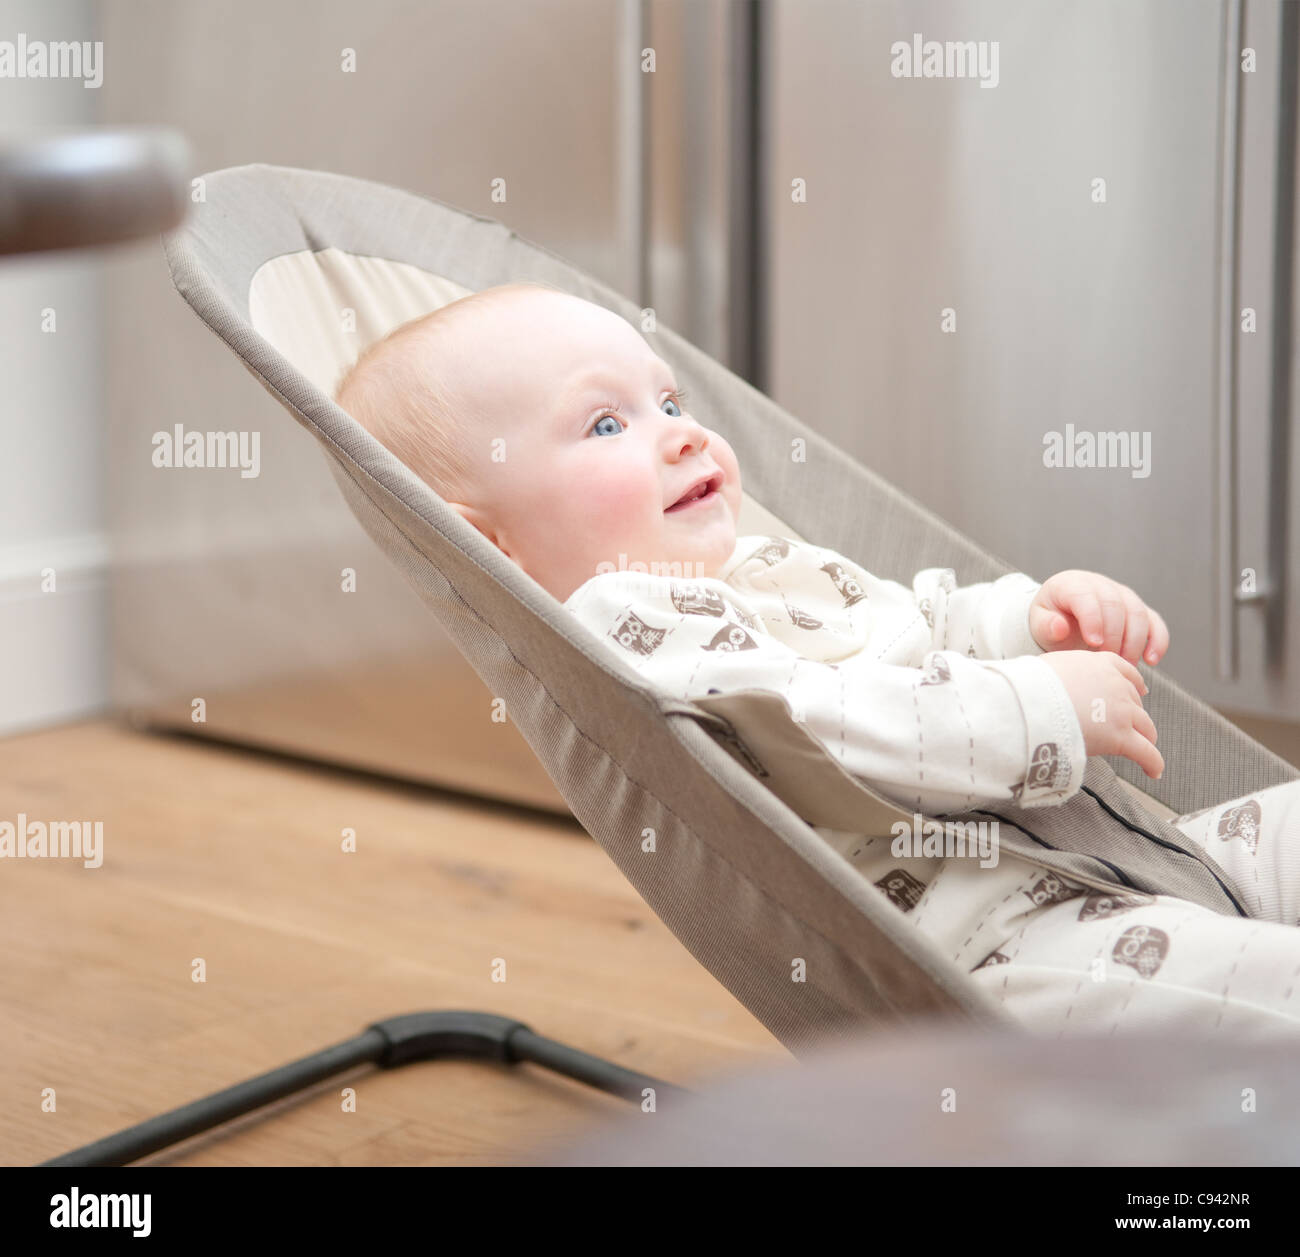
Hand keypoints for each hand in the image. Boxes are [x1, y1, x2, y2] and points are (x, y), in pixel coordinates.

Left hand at [1029, 570, 1168, 665]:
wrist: (1062, 617)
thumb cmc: (1050, 620)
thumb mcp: (1040, 623)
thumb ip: (1047, 625)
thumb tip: (1059, 627)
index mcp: (1073, 584)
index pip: (1086, 597)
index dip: (1093, 619)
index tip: (1093, 643)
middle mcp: (1101, 585)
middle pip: (1116, 606)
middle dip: (1114, 636)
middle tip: (1108, 660)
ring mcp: (1122, 596)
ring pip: (1138, 614)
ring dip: (1134, 642)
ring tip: (1124, 665)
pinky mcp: (1138, 610)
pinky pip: (1154, 622)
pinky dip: (1157, 641)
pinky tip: (1151, 660)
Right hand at [1039, 650, 1163, 778]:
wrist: (1032, 701)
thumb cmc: (1030, 686)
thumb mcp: (1049, 666)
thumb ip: (1063, 673)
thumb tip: (1049, 682)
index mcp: (1100, 664)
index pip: (1127, 672)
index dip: (1136, 684)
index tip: (1140, 690)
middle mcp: (1116, 685)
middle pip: (1135, 701)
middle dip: (1134, 714)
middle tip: (1127, 726)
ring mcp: (1122, 711)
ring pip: (1145, 727)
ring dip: (1146, 738)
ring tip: (1145, 749)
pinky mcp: (1121, 737)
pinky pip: (1146, 753)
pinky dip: (1153, 763)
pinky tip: (1153, 771)